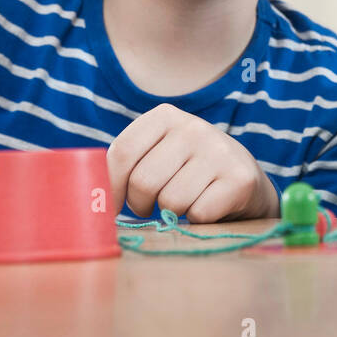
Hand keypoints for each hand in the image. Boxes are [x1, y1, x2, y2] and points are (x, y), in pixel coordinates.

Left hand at [107, 104, 279, 222]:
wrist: (246, 182)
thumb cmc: (189, 171)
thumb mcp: (160, 153)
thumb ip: (128, 165)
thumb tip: (91, 203)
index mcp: (166, 116)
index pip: (122, 152)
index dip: (110, 187)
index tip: (111, 206)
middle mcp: (194, 127)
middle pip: (142, 182)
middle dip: (141, 205)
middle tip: (153, 205)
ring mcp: (219, 151)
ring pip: (170, 202)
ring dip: (171, 214)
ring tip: (185, 202)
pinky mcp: (239, 179)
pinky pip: (198, 214)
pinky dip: (197, 221)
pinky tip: (208, 207)